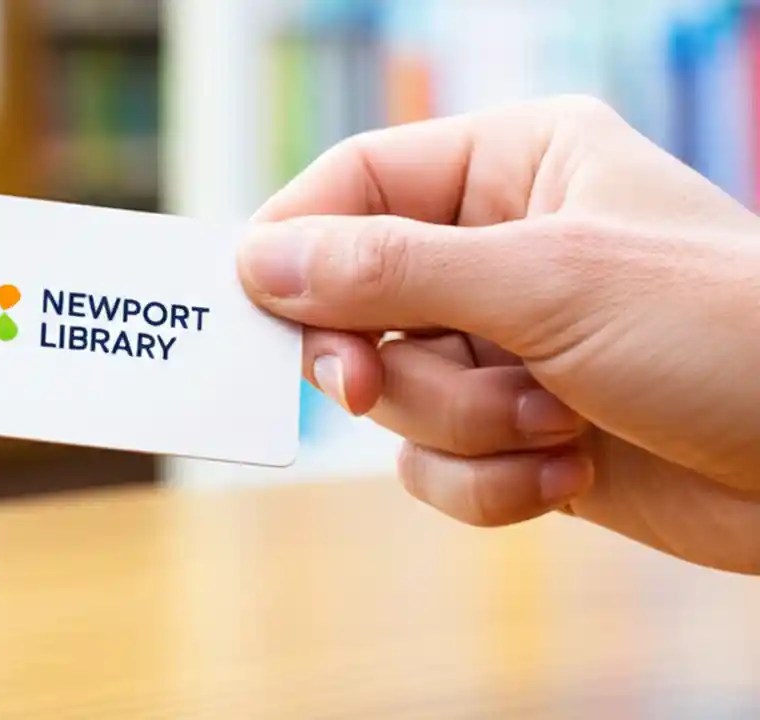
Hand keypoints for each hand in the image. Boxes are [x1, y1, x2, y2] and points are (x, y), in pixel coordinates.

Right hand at [239, 96, 759, 574]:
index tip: (251, 302)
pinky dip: (486, 481)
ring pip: (390, 395)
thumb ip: (391, 271)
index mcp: (510, 169)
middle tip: (365, 386)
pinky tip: (566, 469)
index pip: (353, 186)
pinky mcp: (512, 432)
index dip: (292, 242)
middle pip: (353, 302)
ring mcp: (502, 347)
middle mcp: (495, 253)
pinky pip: (432, 464)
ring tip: (556, 420)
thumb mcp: (548, 283)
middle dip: (387, 362)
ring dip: (463, 425)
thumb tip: (259, 262)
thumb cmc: (725, 334)